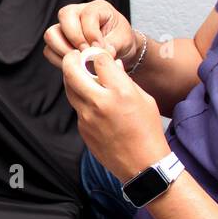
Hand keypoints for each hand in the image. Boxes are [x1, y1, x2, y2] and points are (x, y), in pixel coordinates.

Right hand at [43, 0, 139, 69]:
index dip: (91, 34)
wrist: (118, 48)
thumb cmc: (120, 40)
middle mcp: (77, 13)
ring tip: (80, 61)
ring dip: (64, 51)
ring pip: (52, 34)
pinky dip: (59, 60)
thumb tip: (98, 53)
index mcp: (97, 8)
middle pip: (64, 17)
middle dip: (75, 40)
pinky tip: (74, 65)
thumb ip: (112, 46)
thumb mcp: (124, 41)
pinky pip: (49, 50)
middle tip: (86, 55)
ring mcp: (65, 27)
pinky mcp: (58, 41)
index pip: (87, 15)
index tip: (99, 49)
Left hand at [61, 45, 169, 184]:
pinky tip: (92, 101)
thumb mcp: (144, 99)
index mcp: (120, 92)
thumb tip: (112, 64)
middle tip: (75, 56)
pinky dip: (81, 99)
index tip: (97, 54)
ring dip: (72, 78)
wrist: (142, 164)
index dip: (97, 54)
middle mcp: (100, 103)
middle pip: (72, 71)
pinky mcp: (82, 129)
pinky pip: (76, 107)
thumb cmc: (148, 131)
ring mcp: (87, 117)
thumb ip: (124, 80)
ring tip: (81, 75)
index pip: (99, 59)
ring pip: (69, 89)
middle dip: (71, 59)